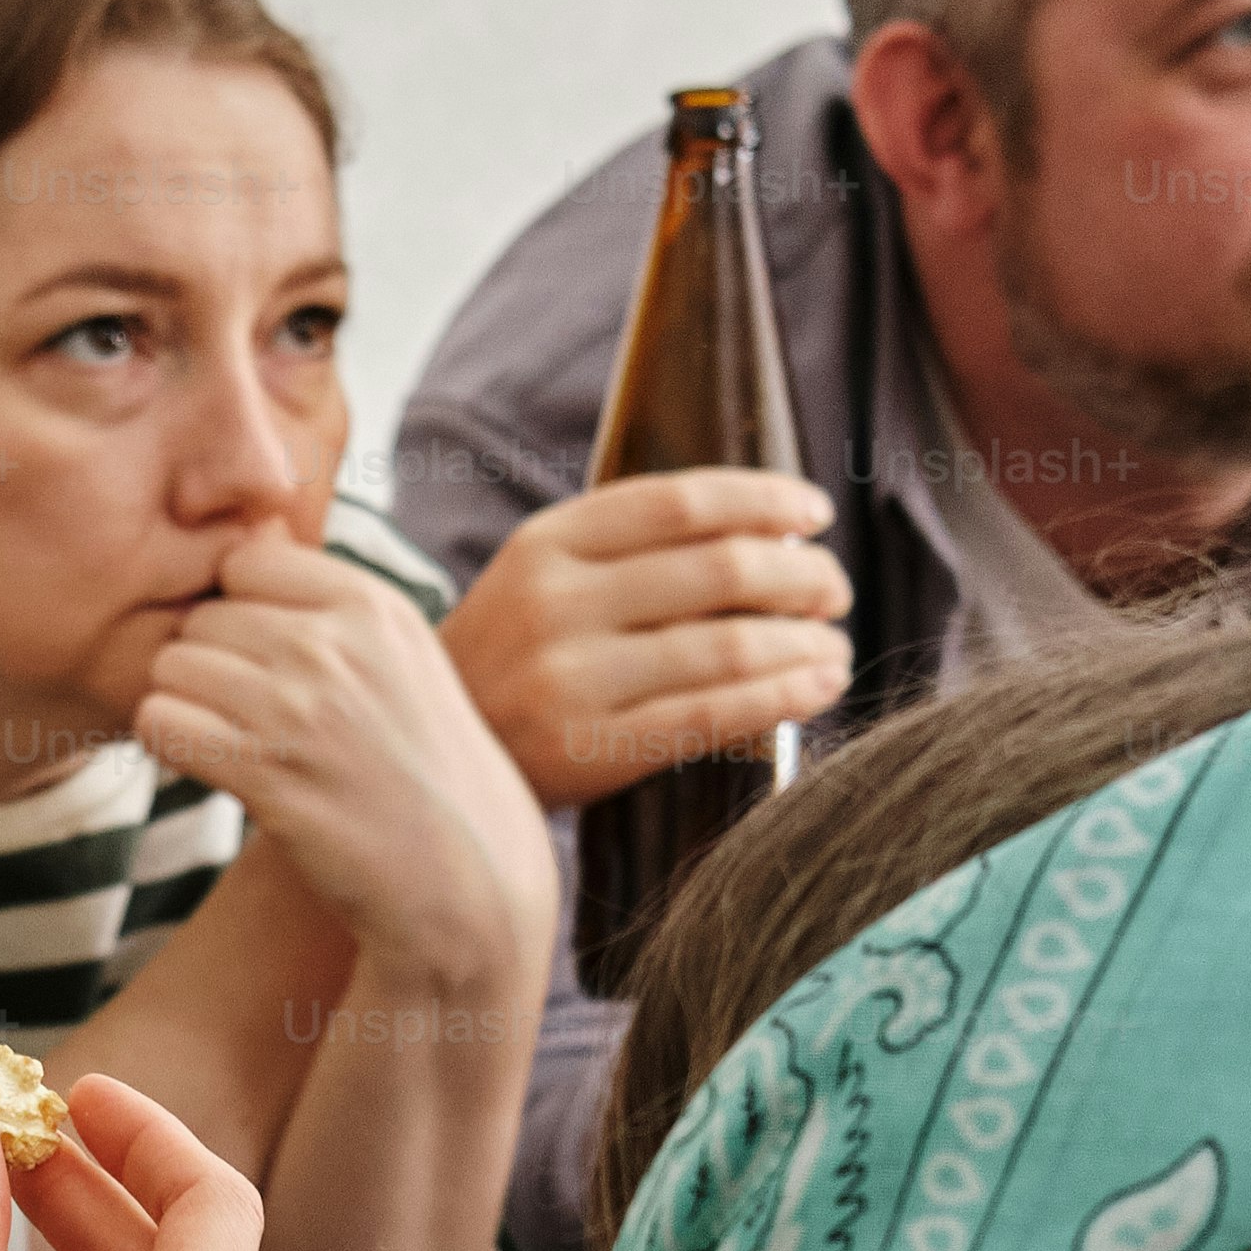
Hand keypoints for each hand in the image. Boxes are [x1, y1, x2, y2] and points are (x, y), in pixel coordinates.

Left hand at [130, 531, 556, 998]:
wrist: (468, 877)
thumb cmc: (422, 767)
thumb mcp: (399, 659)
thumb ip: (329, 602)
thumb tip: (253, 536)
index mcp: (374, 604)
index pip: (246, 561)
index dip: (237, 609)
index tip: (258, 659)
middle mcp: (339, 645)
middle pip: (202, 616)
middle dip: (207, 663)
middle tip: (237, 714)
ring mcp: (303, 710)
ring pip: (172, 666)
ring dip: (183, 706)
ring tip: (224, 741)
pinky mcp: (269, 775)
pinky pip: (161, 723)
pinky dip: (169, 746)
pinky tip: (208, 769)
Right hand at [441, 468, 853, 810]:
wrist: (416, 751)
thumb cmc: (508, 659)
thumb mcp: (538, 578)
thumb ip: (628, 548)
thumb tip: (772, 531)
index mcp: (547, 543)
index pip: (681, 501)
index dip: (765, 499)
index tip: (815, 512)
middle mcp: (555, 602)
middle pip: (720, 569)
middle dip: (802, 574)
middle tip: (834, 589)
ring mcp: (570, 679)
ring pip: (728, 644)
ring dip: (805, 643)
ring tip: (834, 648)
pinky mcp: (589, 751)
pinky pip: (712, 715)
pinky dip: (781, 696)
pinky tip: (817, 688)